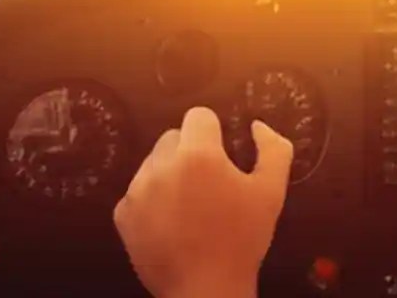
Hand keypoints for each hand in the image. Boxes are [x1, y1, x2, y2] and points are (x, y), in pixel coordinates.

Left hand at [114, 107, 292, 297]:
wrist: (206, 288)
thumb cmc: (243, 238)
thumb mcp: (272, 191)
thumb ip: (273, 148)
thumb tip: (256, 126)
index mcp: (198, 155)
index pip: (199, 116)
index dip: (216, 131)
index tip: (225, 155)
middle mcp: (161, 166)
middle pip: (173, 136)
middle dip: (191, 150)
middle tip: (210, 181)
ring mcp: (136, 191)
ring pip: (154, 162)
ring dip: (171, 172)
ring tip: (190, 203)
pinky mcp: (123, 215)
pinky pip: (137, 190)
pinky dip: (153, 198)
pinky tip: (171, 220)